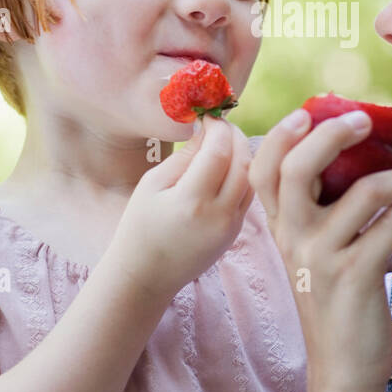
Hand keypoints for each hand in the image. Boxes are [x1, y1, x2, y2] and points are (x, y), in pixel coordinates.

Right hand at [110, 116, 253, 298]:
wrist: (146, 275)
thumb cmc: (140, 226)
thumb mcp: (153, 184)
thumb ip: (184, 157)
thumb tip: (208, 131)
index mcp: (191, 201)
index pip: (219, 151)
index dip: (218, 128)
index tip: (209, 117)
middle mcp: (218, 214)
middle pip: (243, 162)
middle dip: (236, 136)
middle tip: (222, 124)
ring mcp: (231, 226)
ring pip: (251, 178)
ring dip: (244, 153)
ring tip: (227, 140)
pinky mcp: (235, 233)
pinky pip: (248, 195)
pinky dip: (243, 174)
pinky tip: (230, 164)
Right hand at [249, 107, 391, 391]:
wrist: (344, 370)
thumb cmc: (338, 303)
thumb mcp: (315, 254)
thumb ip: (320, 212)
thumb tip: (351, 156)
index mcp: (282, 230)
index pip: (262, 170)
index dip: (281, 135)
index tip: (307, 112)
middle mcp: (295, 240)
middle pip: (298, 168)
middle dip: (334, 133)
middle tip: (366, 123)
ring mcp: (323, 258)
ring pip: (366, 191)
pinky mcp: (356, 277)